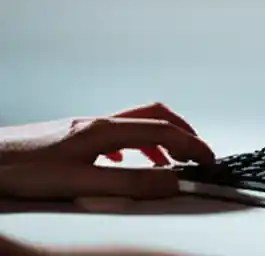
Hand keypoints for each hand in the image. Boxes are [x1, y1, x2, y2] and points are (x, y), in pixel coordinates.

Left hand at [0, 103, 215, 200]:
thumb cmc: (20, 170)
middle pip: (153, 116)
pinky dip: (132, 145)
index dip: (192, 145)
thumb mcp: (80, 183)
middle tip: (198, 152)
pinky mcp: (68, 139)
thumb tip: (171, 181)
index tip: (210, 160)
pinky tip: (124, 162)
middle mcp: (96, 123)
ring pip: (133, 124)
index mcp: (104, 130)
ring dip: (159, 139)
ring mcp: (82, 129)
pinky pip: (113, 134)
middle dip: (182, 132)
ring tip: (169, 160)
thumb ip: (128, 183)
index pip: (163, 131)